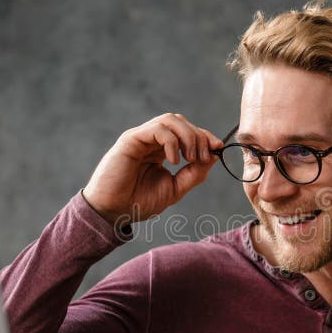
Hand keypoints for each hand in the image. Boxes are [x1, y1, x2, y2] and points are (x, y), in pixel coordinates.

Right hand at [83, 113, 222, 223]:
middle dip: (199, 137)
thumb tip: (213, 156)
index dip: (205, 137)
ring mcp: (140, 138)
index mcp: (161, 151)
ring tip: (190, 158)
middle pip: (181, 122)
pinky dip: (172, 142)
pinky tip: (174, 161)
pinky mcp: (130, 139)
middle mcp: (151, 141)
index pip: (187, 132)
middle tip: (202, 158)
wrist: (113, 212)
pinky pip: (157, 129)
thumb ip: (194, 173)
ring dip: (188, 136)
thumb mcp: (175, 189)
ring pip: (170, 120)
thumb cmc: (139, 202)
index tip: (218, 148)